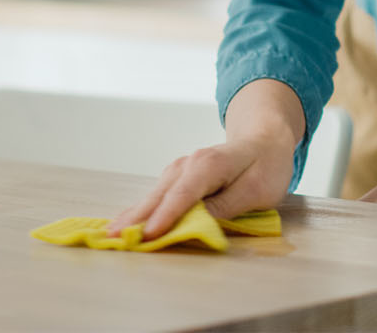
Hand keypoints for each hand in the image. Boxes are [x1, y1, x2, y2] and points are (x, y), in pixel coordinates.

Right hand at [105, 132, 294, 238]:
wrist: (265, 139)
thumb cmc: (265, 167)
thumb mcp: (257, 191)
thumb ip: (227, 206)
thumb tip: (197, 223)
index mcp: (209, 165)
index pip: (183, 196)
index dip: (165, 218)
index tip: (148, 236)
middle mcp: (188, 164)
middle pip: (160, 195)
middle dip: (136, 218)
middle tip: (113, 238)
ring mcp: (180, 169)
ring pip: (154, 195)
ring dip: (133, 215)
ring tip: (110, 233)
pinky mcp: (178, 176)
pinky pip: (157, 195)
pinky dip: (141, 209)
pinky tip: (125, 221)